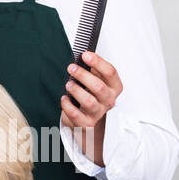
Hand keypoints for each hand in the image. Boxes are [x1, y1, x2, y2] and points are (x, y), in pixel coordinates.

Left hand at [60, 51, 122, 166]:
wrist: (90, 121)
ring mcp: (98, 113)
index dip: (98, 62)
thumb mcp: (96, 80)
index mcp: (114, 87)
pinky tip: (64, 99)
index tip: (85, 55)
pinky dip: (67, 106)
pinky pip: (76, 115)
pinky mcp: (87, 124)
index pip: (111, 73)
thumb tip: (83, 57)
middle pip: (99, 87)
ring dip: (76, 91)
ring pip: (89, 102)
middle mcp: (109, 101)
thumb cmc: (92, 96)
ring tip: (68, 84)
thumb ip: (92, 69)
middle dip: (83, 75)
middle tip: (71, 68)